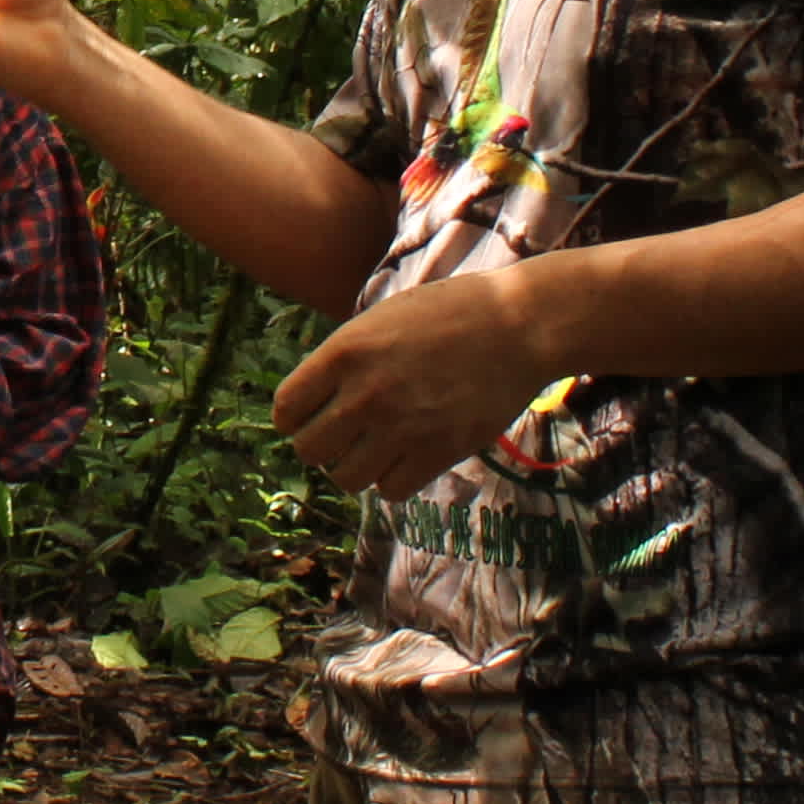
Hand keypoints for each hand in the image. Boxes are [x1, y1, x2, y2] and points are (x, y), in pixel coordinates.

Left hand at [269, 269, 552, 499]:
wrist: (517, 324)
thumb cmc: (451, 313)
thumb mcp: (383, 319)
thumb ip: (346, 358)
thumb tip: (317, 398)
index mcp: (344, 352)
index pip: (286, 408)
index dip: (294, 417)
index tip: (309, 417)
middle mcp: (365, 393)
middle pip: (309, 450)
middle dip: (322, 446)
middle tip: (343, 436)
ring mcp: (401, 427)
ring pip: (346, 478)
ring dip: (356, 467)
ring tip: (375, 449)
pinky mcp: (436, 452)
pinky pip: (390, 491)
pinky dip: (393, 480)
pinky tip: (406, 457)